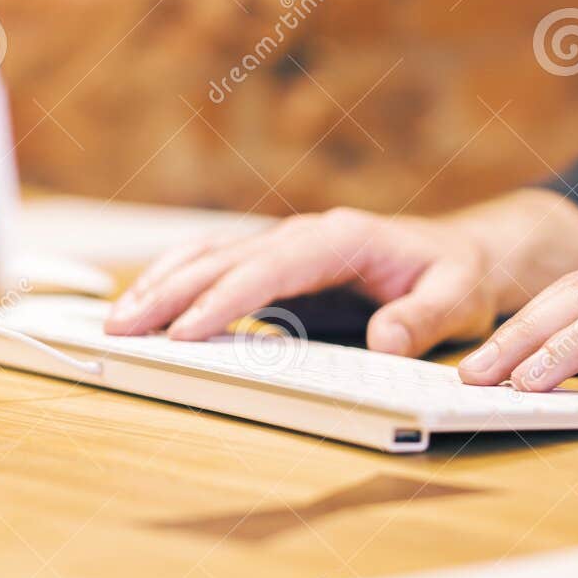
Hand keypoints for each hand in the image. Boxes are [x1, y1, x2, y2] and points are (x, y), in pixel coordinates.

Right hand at [103, 189, 577, 355]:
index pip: (272, 267)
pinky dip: (176, 283)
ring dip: (161, 286)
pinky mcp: (278, 266)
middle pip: (225, 259)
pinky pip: (217, 267)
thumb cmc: (458, 276)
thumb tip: (386, 342)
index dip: (226, 299)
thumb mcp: (459, 298)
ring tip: (116, 323)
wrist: (461, 255)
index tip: (186, 331)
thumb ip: (425, 319)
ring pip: (209, 257)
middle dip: (171, 293)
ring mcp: (286, 246)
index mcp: (342, 237)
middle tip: (122, 331)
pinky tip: (146, 308)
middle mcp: (305, 234)